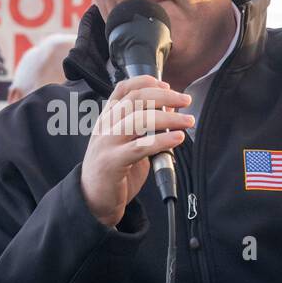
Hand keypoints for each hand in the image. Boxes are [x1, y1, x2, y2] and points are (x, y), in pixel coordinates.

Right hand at [81, 75, 192, 226]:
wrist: (93, 200)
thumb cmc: (114, 171)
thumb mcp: (128, 142)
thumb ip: (145, 127)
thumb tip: (170, 109)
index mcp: (107, 118)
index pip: (123, 89)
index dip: (146, 82)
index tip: (167, 85)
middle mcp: (105, 126)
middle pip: (135, 99)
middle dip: (164, 96)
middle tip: (185, 101)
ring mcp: (107, 143)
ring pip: (139, 119)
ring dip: (168, 118)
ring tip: (188, 121)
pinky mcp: (112, 162)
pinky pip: (141, 146)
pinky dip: (162, 140)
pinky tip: (177, 138)